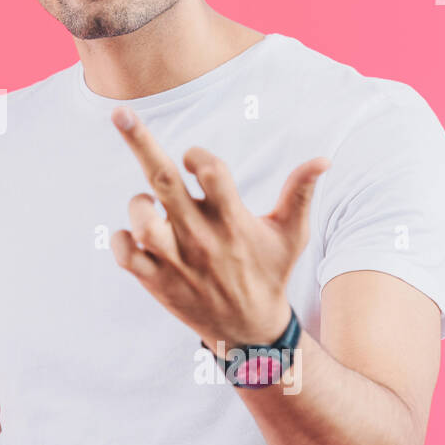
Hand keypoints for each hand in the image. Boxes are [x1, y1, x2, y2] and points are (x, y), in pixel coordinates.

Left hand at [109, 105, 329, 350]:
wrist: (248, 331)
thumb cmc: (268, 272)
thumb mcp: (291, 234)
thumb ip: (299, 192)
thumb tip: (324, 159)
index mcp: (232, 220)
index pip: (211, 171)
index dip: (198, 155)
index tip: (195, 160)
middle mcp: (200, 237)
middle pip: (163, 181)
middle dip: (141, 142)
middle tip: (121, 113)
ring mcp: (175, 260)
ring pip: (142, 220)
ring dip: (138, 204)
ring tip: (148, 204)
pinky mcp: (156, 282)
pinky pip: (126, 256)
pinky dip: (120, 240)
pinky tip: (133, 235)